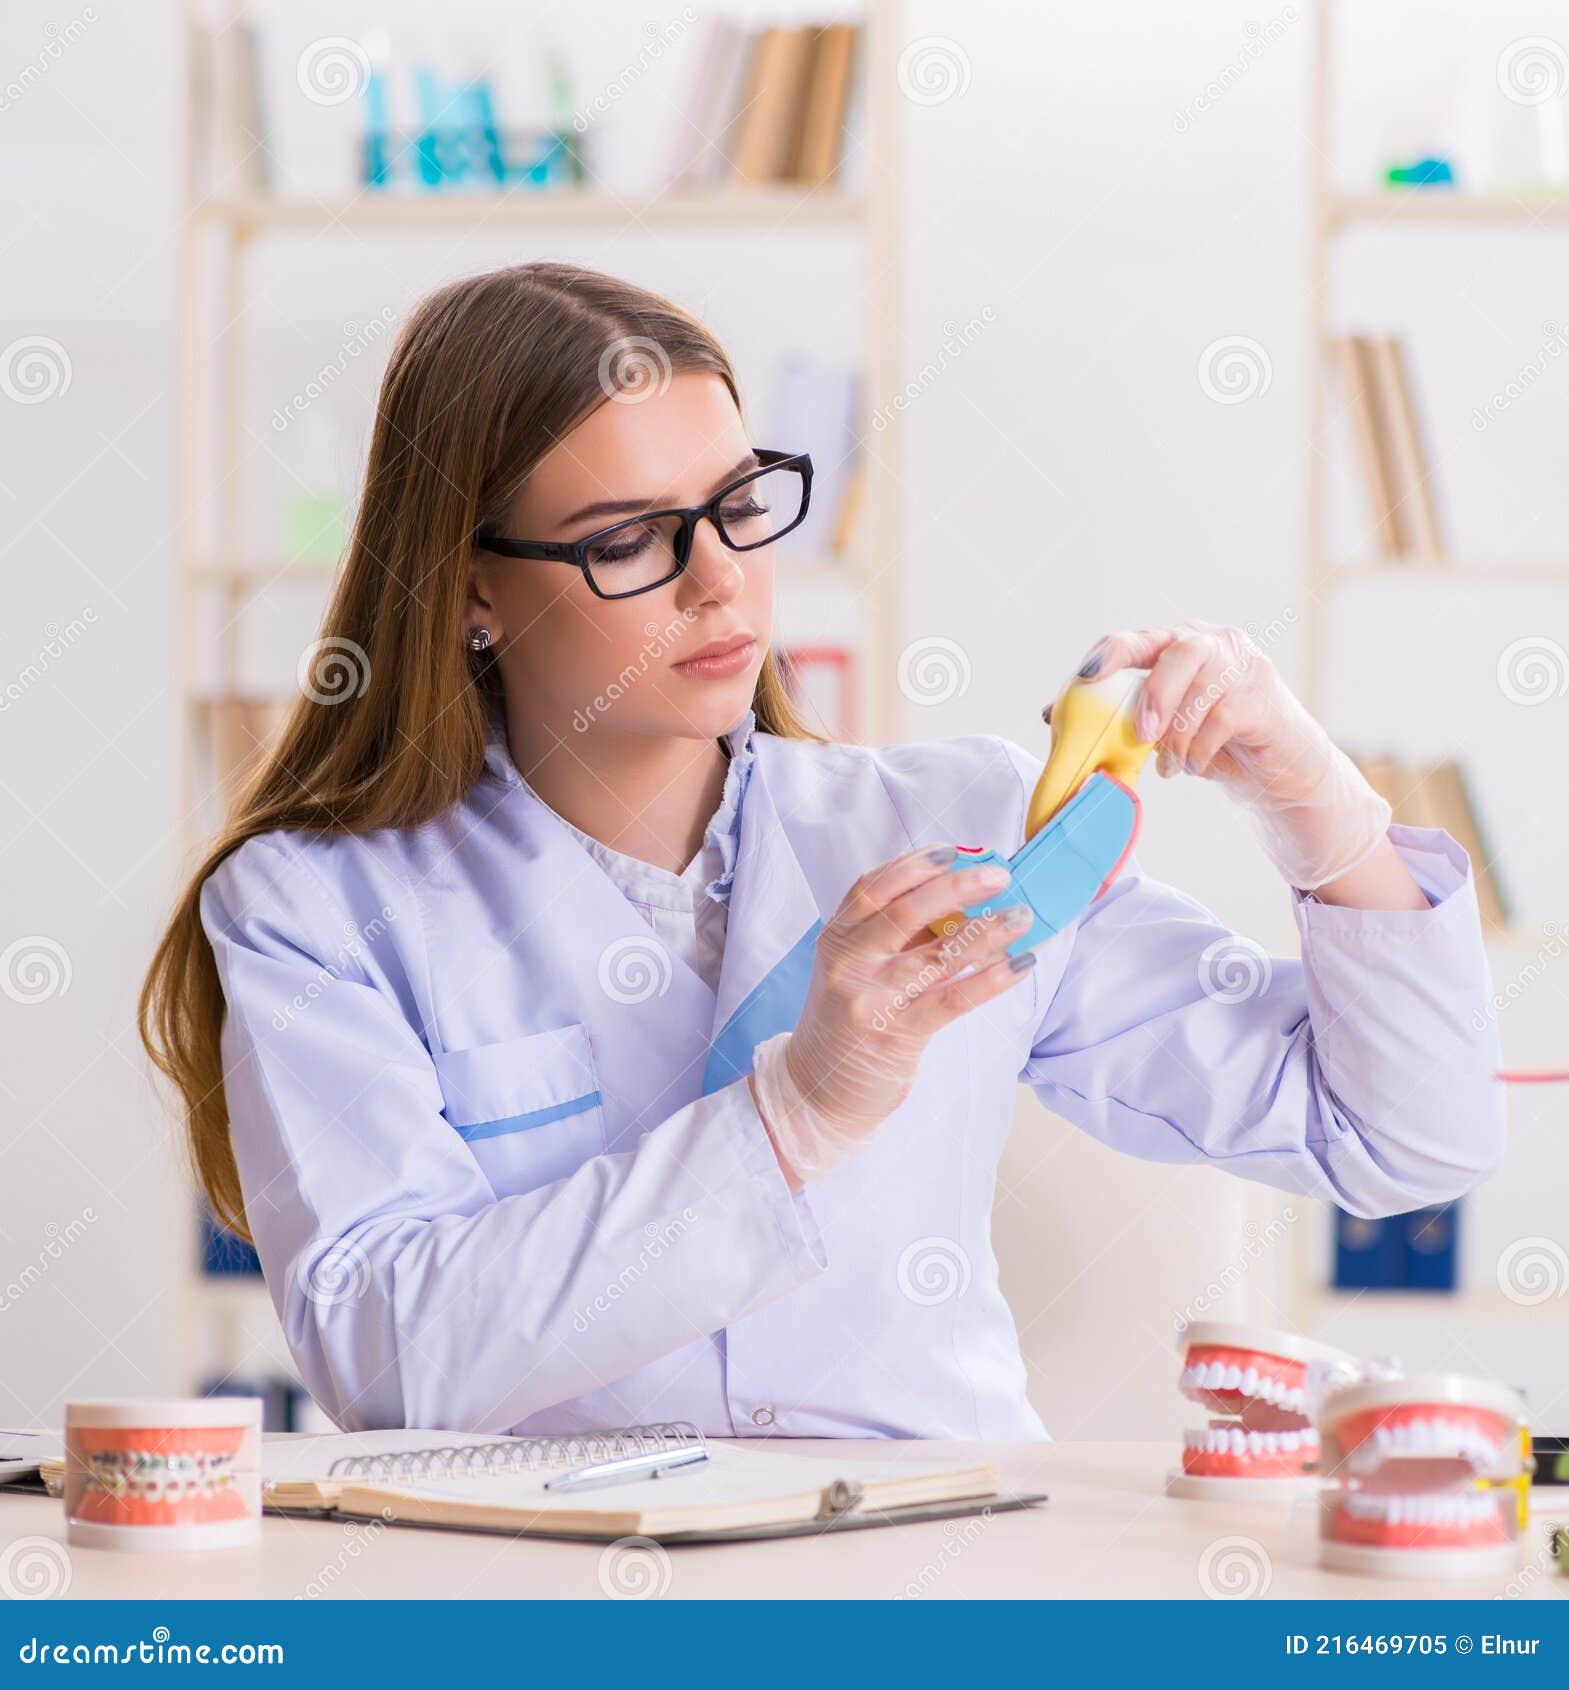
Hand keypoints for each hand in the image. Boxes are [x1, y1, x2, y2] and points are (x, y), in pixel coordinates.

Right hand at [749, 845, 1036, 1185]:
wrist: (815, 1090)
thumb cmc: (846, 1021)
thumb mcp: (851, 968)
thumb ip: (888, 934)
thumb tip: (956, 896)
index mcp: (837, 938)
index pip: (872, 887)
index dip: (914, 865)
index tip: (953, 851)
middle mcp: (850, 963)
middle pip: (905, 911)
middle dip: (957, 887)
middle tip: (999, 876)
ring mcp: (872, 999)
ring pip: (937, 954)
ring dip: (986, 931)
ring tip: (1021, 916)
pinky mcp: (897, 1035)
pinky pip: (952, 999)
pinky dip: (990, 979)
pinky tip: (1019, 964)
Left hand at [1077, 620, 1391, 890]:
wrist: (1276, 769)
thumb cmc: (1211, 740)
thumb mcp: (1160, 726)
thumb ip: (1116, 714)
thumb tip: (1053, 714)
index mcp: (1177, 644)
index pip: (1137, 639)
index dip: (1110, 653)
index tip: (1085, 676)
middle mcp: (1213, 644)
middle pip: (1179, 652)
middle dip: (1155, 694)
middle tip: (1142, 735)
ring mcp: (1243, 666)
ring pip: (1203, 690)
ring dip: (1178, 737)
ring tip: (1169, 766)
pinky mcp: (1264, 698)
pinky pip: (1224, 720)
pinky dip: (1201, 750)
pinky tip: (1195, 765)